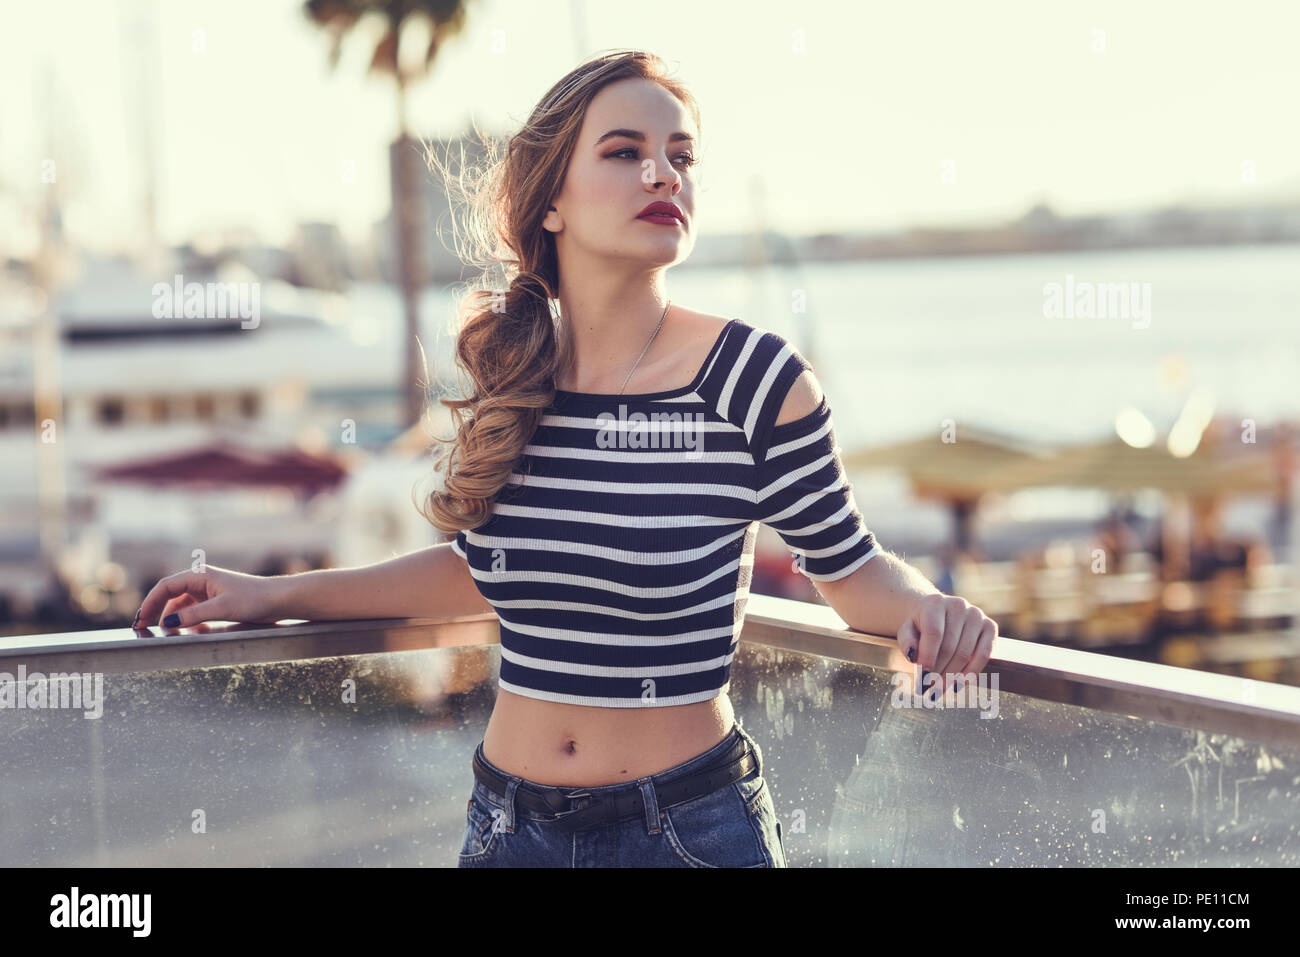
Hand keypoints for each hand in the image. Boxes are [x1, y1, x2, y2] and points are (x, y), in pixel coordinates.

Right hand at [134, 564, 282, 633]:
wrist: (278, 600)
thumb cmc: (253, 599)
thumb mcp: (221, 608)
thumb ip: (193, 615)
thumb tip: (168, 623)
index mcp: (199, 575)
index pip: (165, 586)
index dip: (150, 603)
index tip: (140, 620)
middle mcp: (201, 580)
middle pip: (169, 595)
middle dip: (156, 610)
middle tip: (142, 627)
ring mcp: (208, 591)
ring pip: (181, 604)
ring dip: (172, 617)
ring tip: (162, 632)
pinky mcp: (216, 601)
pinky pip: (193, 610)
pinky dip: (186, 620)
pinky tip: (186, 631)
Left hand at [897, 593, 996, 698]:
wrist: (939, 613)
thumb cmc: (920, 626)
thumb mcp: (907, 631)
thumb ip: (906, 642)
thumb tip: (913, 657)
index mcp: (935, 603)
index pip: (934, 634)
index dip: (928, 658)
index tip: (922, 679)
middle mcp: (958, 605)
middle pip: (950, 647)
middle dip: (938, 672)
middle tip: (929, 691)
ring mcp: (976, 615)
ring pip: (965, 653)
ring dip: (952, 676)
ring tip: (940, 691)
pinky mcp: (990, 626)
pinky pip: (984, 654)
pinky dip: (972, 673)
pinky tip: (959, 685)